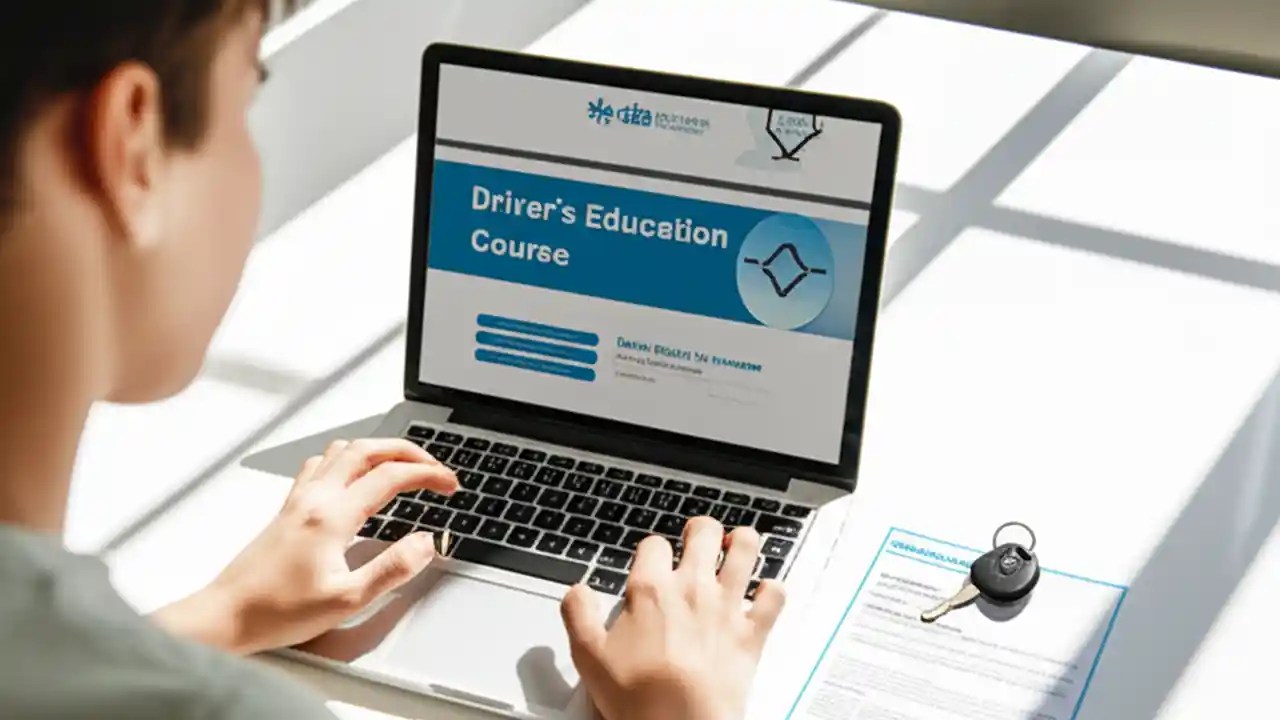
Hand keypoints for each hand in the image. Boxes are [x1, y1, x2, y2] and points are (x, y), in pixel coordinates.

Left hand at [153, 438, 456, 653]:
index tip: (450, 485)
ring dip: (378, 449)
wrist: (226, 615)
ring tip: (401, 464)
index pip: (391, 476)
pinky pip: (320, 465)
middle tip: (433, 467)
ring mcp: (298, 500)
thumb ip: (392, 569)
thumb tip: (424, 543)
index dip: (429, 475)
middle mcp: (314, 499)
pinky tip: (353, 478)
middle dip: (408, 451)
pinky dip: (347, 459)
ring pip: (342, 450)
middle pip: (368, 449)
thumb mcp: (347, 600)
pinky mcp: (288, 509)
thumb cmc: (277, 611)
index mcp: (332, 516)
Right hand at [561, 518, 784, 719]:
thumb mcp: (589, 656)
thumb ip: (579, 614)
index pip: (653, 544)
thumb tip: (577, 590)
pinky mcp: (753, 631)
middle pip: (703, 532)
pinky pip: (775, 595)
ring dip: (741, 542)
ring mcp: (726, 606)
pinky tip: (763, 594)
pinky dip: (772, 591)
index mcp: (651, 589)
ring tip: (734, 546)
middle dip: (700, 530)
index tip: (650, 563)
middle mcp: (691, 588)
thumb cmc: (639, 697)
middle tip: (698, 539)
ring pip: (745, 548)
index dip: (651, 550)